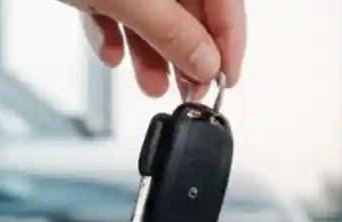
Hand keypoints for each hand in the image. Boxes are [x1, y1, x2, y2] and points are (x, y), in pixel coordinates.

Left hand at [64, 0, 246, 97]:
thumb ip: (172, 32)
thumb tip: (207, 62)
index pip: (226, 2)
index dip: (229, 44)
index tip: (224, 82)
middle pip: (190, 10)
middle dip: (187, 55)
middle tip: (189, 93)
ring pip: (153, 14)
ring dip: (152, 53)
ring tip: (152, 86)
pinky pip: (117, 10)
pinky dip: (115, 34)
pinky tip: (111, 55)